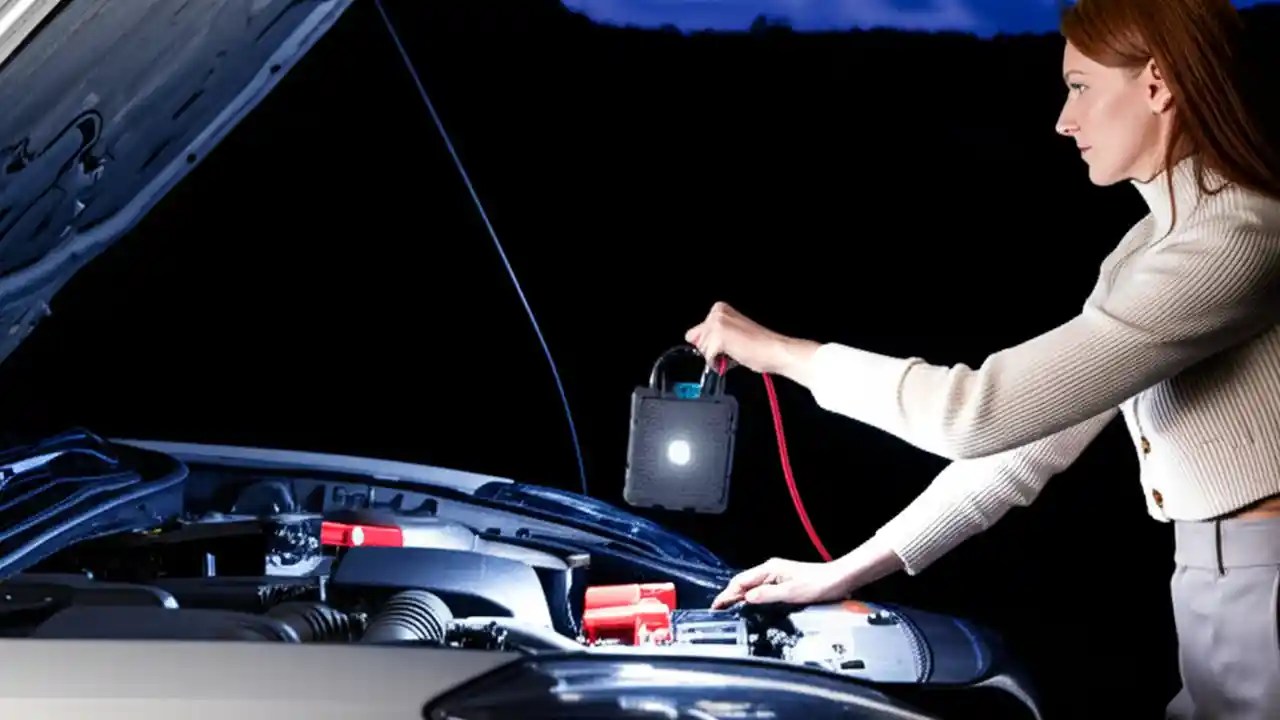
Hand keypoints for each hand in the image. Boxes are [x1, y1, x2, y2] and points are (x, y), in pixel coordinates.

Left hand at [684, 301, 815, 375]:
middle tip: (732, 349)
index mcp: (719, 309)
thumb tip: (694, 341)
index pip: (696, 332)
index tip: (727, 344)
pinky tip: (734, 358)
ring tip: (735, 353)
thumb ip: (713, 333)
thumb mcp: (732, 332)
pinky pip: (708, 358)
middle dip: (710, 349)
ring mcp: (717, 324)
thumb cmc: (759, 345)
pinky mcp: (719, 337)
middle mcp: (716, 313)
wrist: (774, 350)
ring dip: (716, 357)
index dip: (710, 343)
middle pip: (696, 341)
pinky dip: (718, 364)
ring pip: (702, 350)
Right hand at [710, 557, 853, 608]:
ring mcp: (777, 575)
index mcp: (769, 569)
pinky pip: (761, 589)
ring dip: (740, 597)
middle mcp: (770, 570)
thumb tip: (746, 598)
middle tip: (719, 611)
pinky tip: (751, 607)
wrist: (838, 579)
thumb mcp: (791, 592)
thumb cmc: (818, 585)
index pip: (740, 581)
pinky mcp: (783, 582)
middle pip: (743, 583)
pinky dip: (752, 598)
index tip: (716, 606)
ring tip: (730, 611)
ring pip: (752, 586)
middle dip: (730, 596)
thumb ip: (767, 595)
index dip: (727, 594)